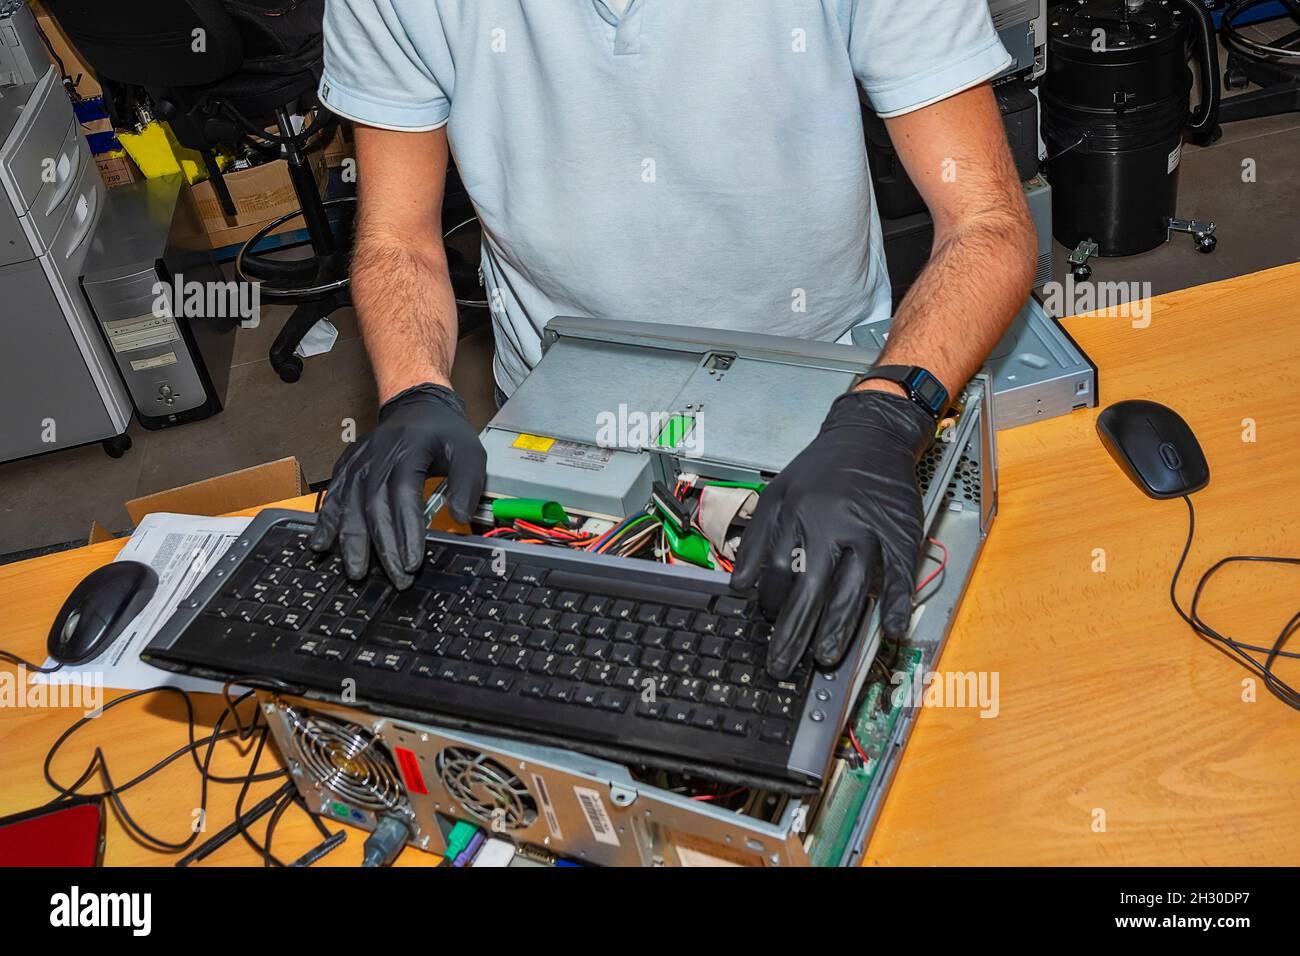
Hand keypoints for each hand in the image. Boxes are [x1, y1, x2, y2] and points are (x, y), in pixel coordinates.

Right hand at [311, 383, 485, 587]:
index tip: (413, 561)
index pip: (403, 496)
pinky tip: (320, 544)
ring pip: (348, 504)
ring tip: (356, 571)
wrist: (417, 404)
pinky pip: (333, 496)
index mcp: (408, 451)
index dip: (407, 531)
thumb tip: (461, 517)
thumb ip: (468, 483)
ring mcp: (359, 462)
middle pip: (373, 506)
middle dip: (383, 547)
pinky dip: (326, 522)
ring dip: (350, 540)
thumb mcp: (469, 450)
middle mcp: (378, 457)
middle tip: (395, 578)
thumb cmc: (443, 431)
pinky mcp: (347, 467)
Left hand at [730, 390, 933, 678]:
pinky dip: (896, 604)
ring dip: (837, 627)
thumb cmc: (823, 467)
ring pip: (851, 588)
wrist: (872, 433)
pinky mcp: (899, 534)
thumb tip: (738, 586)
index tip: (768, 625)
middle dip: (793, 632)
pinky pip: (898, 575)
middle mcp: (831, 523)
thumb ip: (756, 537)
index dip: (770, 603)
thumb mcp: (777, 492)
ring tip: (824, 656)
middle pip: (809, 588)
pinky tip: (891, 629)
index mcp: (797, 513)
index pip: (778, 570)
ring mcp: (868, 530)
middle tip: (782, 664)